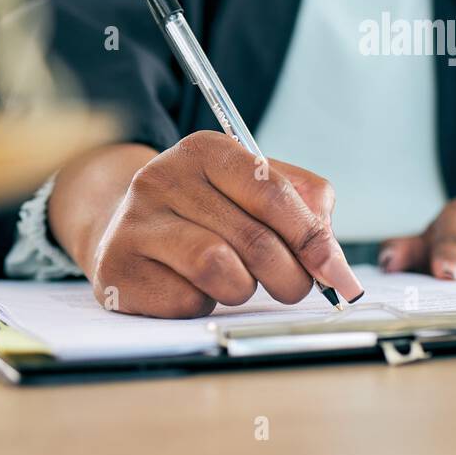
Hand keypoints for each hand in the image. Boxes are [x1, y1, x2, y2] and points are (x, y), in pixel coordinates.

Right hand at [84, 132, 363, 317]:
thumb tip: (331, 258)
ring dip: (244, 288)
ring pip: (220, 269)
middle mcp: (163, 177)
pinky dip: (204, 304)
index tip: (338, 274)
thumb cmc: (207, 213)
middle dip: (290, 275)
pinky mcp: (117, 270)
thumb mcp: (254, 190)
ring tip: (236, 281)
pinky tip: (193, 288)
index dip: (312, 238)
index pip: (273, 192)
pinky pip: (186, 300)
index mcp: (206, 150)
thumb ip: (304, 208)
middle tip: (295, 287)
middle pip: (254, 239)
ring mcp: (134, 222)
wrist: (124, 230)